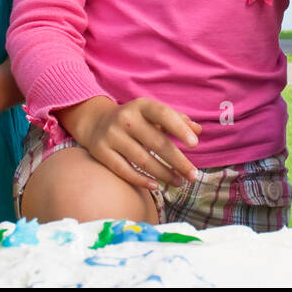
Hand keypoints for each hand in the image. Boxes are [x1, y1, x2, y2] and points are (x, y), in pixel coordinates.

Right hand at [60, 96, 201, 191]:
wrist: (94, 120)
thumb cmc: (134, 118)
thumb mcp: (152, 113)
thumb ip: (176, 119)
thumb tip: (197, 130)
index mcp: (141, 106)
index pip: (163, 114)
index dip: (179, 128)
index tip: (195, 144)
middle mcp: (125, 119)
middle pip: (156, 142)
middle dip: (177, 161)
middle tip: (193, 175)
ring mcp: (112, 136)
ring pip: (142, 159)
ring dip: (163, 173)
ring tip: (178, 182)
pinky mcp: (101, 152)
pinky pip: (123, 170)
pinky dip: (140, 179)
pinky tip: (155, 186)